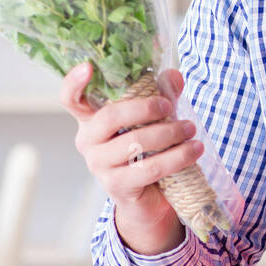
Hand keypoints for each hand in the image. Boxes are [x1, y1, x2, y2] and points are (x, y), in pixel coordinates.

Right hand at [60, 61, 203, 253]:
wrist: (149, 199)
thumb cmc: (147, 151)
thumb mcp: (155, 119)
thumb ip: (162, 95)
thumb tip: (174, 76)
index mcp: (91, 120)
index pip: (71, 99)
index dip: (74, 83)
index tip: (88, 66)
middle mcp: (88, 142)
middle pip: (110, 116)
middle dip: (145, 107)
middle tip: (170, 106)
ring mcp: (99, 165)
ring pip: (134, 142)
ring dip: (169, 133)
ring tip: (191, 128)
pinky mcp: (116, 186)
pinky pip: (149, 168)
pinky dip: (176, 157)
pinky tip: (194, 150)